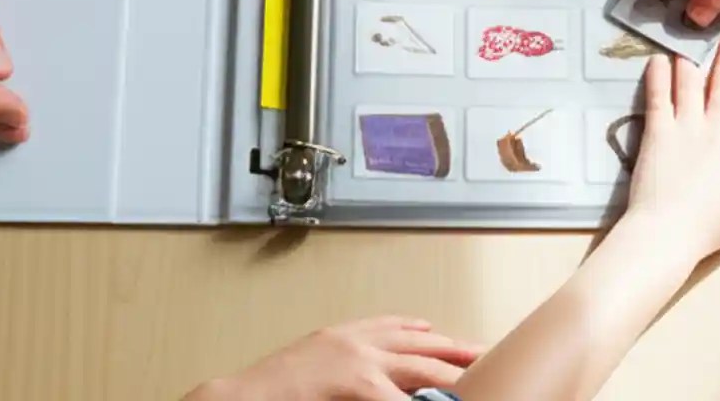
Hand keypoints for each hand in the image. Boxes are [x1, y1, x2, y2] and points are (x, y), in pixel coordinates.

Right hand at [185, 316, 482, 400]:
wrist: (236, 398)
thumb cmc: (268, 392)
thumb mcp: (311, 368)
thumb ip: (342, 370)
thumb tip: (374, 383)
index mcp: (342, 336)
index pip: (395, 326)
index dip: (427, 333)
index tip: (450, 338)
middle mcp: (354, 341)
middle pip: (419, 345)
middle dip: (454, 352)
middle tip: (483, 357)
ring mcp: (358, 360)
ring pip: (420, 368)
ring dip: (450, 377)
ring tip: (477, 383)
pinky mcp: (356, 381)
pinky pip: (399, 397)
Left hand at [625, 38, 719, 261]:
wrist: (667, 234)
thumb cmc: (710, 228)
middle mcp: (717, 132)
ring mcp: (686, 129)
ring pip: (691, 84)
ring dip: (692, 62)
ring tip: (690, 45)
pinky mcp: (657, 132)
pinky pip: (659, 96)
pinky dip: (658, 75)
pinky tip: (657, 60)